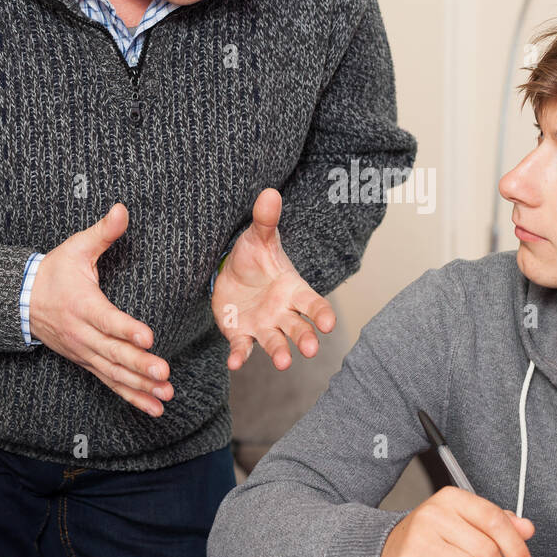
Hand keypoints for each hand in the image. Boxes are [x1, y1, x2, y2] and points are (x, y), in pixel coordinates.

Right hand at [28, 202, 173, 416]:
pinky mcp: (86, 362)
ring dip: (139, 387)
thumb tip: (123, 209)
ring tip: (165, 395)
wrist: (20, 300)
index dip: (126, 330)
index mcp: (82, 305)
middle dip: (138, 365)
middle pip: (112, 353)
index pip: (106, 320)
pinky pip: (109, 383)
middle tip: (164, 373)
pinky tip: (154, 408)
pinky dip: (131, 397)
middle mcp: (82, 334)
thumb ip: (102, 233)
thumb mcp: (75, 248)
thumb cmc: (54, 271)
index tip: (148, 338)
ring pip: (112, 374)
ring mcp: (83, 352)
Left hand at [211, 187, 335, 371]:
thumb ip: (265, 220)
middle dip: (305, 338)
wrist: (229, 273)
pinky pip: (243, 347)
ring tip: (284, 362)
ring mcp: (264, 325)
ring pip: (276, 342)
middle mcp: (283, 312)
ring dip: (280, 353)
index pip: (313, 304)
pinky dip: (240, 356)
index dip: (322, 314)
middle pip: (299, 327)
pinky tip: (234, 363)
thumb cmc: (253, 257)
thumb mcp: (258, 237)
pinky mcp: (243, 334)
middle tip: (310, 349)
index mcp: (293, 290)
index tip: (328, 324)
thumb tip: (269, 193)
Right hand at [378, 485, 535, 556]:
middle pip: (486, 550)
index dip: (516, 547)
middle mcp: (434, 515)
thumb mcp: (464, 522)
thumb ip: (496, 523)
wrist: (389, 552)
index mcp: (451, 499)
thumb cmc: (432, 538)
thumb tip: (526, 528)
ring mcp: (419, 541)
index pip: (494, 519)